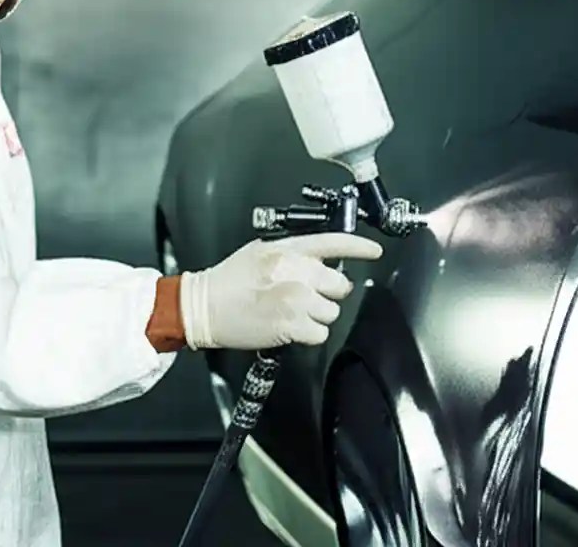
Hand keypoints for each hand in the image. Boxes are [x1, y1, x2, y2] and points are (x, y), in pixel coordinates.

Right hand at [178, 233, 382, 350]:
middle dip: (327, 293)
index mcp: (285, 250)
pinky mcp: (290, 325)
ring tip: (293, 313)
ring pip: (331, 311)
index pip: (332, 243)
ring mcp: (293, 299)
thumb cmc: (228, 281)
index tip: (375, 251)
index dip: (359, 247)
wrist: (203, 307)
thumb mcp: (259, 252)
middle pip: (338, 284)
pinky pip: (319, 333)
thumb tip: (320, 260)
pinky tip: (290, 328)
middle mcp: (293, 272)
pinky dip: (308, 335)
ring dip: (317, 316)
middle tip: (307, 297)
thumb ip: (292, 253)